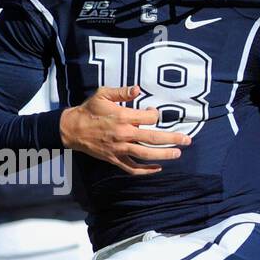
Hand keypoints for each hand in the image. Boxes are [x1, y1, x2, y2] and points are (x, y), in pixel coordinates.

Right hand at [59, 85, 189, 174]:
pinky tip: (158, 168)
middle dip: (173, 139)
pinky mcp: (115, 159)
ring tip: (177, 154)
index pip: (149, 118)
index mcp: (123, 117)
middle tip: (187, 140)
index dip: (155, 114)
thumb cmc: (89, 110)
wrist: (72, 129)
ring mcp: (120, 148)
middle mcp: (124, 134)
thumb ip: (122, 92)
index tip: (154, 112)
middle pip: (154, 138)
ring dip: (164, 155)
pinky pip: (133, 168)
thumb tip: (138, 89)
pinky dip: (146, 171)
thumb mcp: (103, 94)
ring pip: (146, 155)